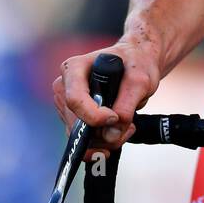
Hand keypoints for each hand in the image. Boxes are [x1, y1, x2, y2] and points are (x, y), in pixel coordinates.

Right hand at [51, 41, 160, 155]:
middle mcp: (64, 86)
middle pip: (75, 121)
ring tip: (128, 126)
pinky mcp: (73, 117)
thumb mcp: (139, 81)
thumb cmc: (136, 64)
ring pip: (79, 135)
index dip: (94, 115)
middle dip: (103, 133)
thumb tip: (111, 135)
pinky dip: (103, 140)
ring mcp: (66, 103)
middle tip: (129, 127)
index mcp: (74, 68)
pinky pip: (84, 138)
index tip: (115, 118)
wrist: (137, 62)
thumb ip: (126, 106)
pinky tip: (119, 130)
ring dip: (105, 139)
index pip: (75, 99)